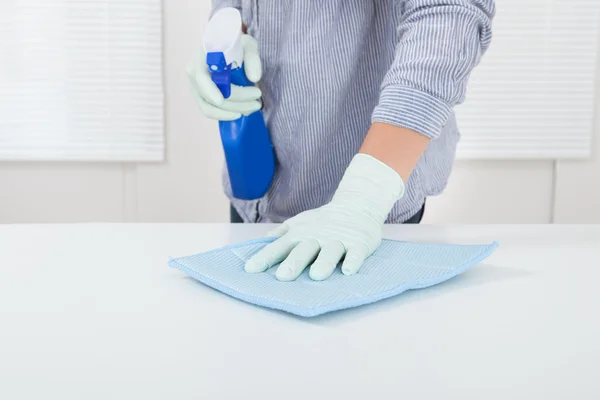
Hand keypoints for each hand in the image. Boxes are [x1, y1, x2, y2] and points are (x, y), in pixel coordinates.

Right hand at [186, 34, 261, 120]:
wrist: (226, 47)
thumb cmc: (236, 45)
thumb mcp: (247, 44)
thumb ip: (252, 58)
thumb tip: (255, 78)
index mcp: (201, 57)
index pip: (201, 78)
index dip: (211, 91)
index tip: (223, 99)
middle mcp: (194, 73)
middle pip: (210, 97)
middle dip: (236, 103)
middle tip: (258, 102)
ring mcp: (195, 87)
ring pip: (209, 108)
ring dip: (232, 112)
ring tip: (252, 108)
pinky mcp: (201, 97)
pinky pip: (210, 111)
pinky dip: (226, 115)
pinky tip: (241, 112)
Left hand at [245, 154, 404, 280]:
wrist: (357, 205)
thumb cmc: (323, 221)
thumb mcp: (299, 223)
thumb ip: (280, 234)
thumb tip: (260, 243)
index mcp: (300, 234)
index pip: (279, 246)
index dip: (265, 257)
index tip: (250, 270)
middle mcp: (317, 237)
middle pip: (303, 250)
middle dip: (293, 262)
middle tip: (282, 276)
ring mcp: (338, 240)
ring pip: (330, 252)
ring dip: (323, 263)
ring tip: (316, 276)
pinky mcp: (359, 243)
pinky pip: (356, 253)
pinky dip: (352, 261)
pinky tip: (348, 271)